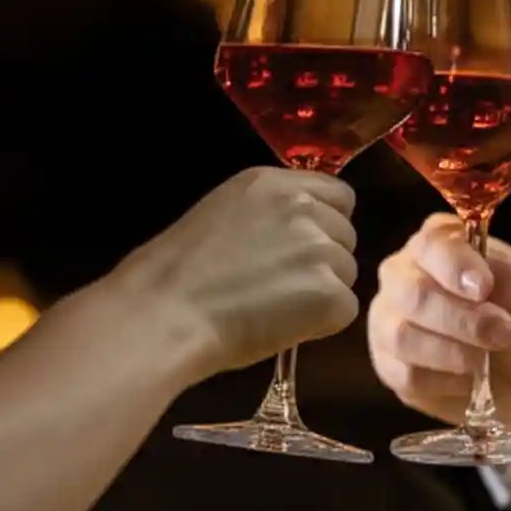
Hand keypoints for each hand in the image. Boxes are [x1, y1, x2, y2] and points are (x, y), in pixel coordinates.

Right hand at [105, 167, 359, 380]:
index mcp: (273, 184)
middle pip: (345, 235)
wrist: (164, 315)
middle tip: (278, 285)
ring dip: (321, 293)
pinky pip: (344, 310)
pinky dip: (320, 324)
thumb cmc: (176, 276)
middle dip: (322, 260)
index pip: (337, 195)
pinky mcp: (330, 293)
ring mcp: (320, 249)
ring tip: (271, 308)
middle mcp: (303, 208)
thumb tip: (293, 241)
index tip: (302, 247)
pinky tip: (280, 327)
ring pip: (346, 274)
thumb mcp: (223, 215)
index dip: (326, 223)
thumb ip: (268, 217)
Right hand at [369, 214, 510, 430]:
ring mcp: (389, 320)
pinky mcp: (389, 366)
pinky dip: (443, 382)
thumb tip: (485, 275)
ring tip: (484, 360)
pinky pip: (404, 375)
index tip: (484, 289)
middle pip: (411, 291)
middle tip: (502, 334)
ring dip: (452, 352)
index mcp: (441, 244)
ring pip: (401, 335)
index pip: (432, 244)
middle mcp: (405, 274)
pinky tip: (466, 379)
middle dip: (460, 319)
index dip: (455, 266)